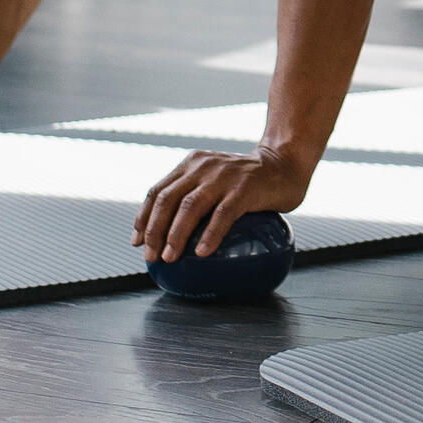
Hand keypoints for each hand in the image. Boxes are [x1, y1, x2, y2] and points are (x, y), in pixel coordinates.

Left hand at [134, 148, 316, 261]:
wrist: (286, 164)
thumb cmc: (250, 180)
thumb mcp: (218, 180)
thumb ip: (198, 196)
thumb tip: (173, 236)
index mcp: (191, 164)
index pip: (158, 191)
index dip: (143, 217)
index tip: (137, 242)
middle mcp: (203, 166)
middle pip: (167, 199)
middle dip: (154, 230)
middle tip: (151, 256)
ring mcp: (223, 176)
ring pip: (189, 207)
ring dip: (175, 235)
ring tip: (169, 257)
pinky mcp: (245, 188)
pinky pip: (222, 215)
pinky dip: (209, 235)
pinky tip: (202, 253)